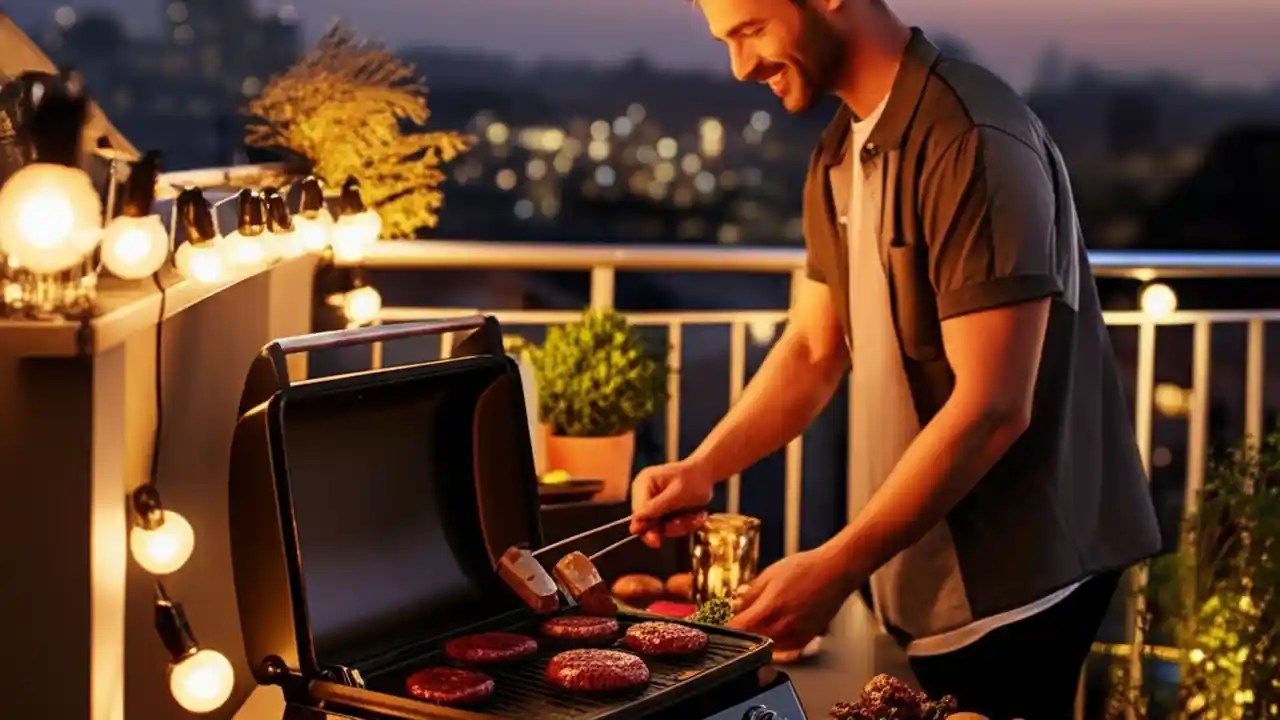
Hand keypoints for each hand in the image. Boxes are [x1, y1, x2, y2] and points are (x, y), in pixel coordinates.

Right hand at [629, 460, 713, 547]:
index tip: (657, 542)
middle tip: (688, 523)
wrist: (706, 474)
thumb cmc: (694, 480)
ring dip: (679, 526)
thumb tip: (634, 526)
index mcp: (643, 483)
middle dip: (669, 526)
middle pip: (647, 522)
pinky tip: (692, 516)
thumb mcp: (676, 495)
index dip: (647, 528)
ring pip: (659, 526)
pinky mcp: (660, 509)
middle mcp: (642, 492)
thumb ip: (655, 509)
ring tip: (694, 516)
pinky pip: (666, 525)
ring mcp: (651, 501)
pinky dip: (681, 524)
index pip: (638, 513)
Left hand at [726, 545, 859, 650]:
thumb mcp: (769, 574)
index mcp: (769, 608)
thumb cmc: (806, 568)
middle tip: (740, 621)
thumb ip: (750, 593)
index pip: (738, 629)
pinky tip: (778, 627)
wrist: (835, 572)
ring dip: (760, 638)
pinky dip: (777, 642)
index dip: (726, 628)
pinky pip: (785, 648)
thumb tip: (735, 606)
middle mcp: (782, 626)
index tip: (720, 625)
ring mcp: (796, 635)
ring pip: (768, 647)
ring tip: (761, 622)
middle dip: (743, 632)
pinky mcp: (806, 639)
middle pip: (752, 640)